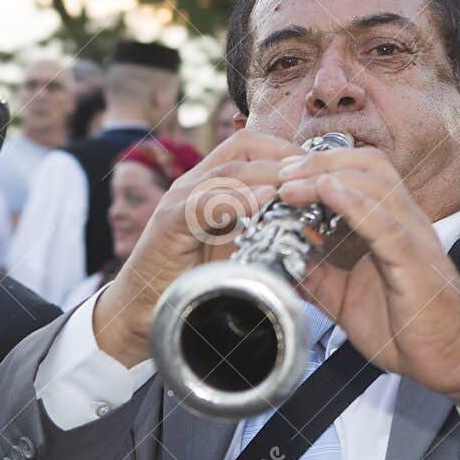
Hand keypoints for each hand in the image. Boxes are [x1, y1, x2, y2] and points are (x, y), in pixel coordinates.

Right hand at [93, 130, 297, 365]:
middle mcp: (192, 185)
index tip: (318, 168)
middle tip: (317, 176)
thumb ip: (259, 230)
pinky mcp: (167, 225)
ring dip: (268, 175)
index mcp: (209, 186)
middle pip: (242, 147)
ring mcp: (178, 201)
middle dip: (284, 156)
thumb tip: (305, 224)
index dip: (286, 150)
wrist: (141, 312)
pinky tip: (261, 204)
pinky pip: (203, 203)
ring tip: (299, 186)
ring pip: (228, 170)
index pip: (249, 146)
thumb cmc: (189, 284)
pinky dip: (235, 201)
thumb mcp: (232, 250)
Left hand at [275, 146, 459, 411]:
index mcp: (389, 226)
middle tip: (280, 173)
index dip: (319, 166)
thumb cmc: (410, 328)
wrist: (454, 360)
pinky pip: (387, 226)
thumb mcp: (346, 300)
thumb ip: (317, 277)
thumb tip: (279, 264)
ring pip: (376, 185)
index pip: (358, 174)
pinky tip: (331, 194)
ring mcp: (413, 239)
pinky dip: (357, 205)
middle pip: (366, 166)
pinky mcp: (416, 264)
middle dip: (318, 162)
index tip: (280, 174)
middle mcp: (404, 222)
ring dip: (328, 176)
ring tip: (291, 183)